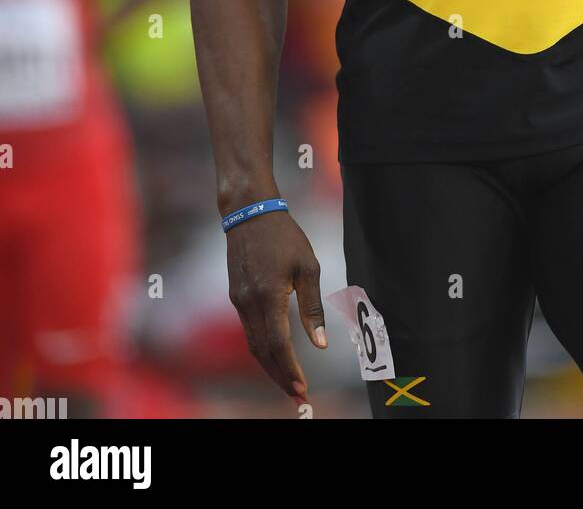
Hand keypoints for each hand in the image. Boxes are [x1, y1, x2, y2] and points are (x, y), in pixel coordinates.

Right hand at [226, 211, 326, 399]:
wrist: (249, 213)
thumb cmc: (285, 237)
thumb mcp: (307, 267)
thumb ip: (312, 308)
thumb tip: (320, 344)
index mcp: (269, 296)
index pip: (278, 345)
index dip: (290, 370)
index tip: (303, 389)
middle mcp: (249, 303)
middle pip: (262, 352)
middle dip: (280, 377)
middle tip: (298, 396)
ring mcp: (239, 301)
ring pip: (253, 345)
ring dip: (270, 367)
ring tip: (289, 382)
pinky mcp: (236, 297)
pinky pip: (249, 331)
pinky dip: (262, 349)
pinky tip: (276, 355)